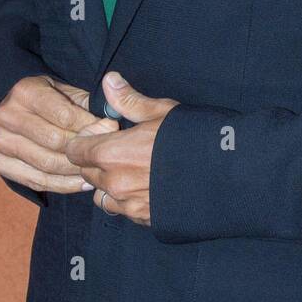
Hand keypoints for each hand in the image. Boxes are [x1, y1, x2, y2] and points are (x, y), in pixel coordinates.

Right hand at [0, 75, 118, 195]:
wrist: (18, 111)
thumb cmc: (51, 101)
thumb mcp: (68, 92)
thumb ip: (89, 105)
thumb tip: (111, 124)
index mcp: (25, 91)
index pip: (64, 115)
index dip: (91, 126)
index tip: (110, 131)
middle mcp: (7, 114)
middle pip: (55, 142)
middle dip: (84, 150)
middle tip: (105, 155)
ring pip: (46, 164)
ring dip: (76, 171)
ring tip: (97, 170)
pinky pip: (36, 181)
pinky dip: (63, 185)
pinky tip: (81, 182)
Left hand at [64, 71, 178, 225]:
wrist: (227, 174)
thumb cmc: (193, 138)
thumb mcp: (161, 111)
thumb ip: (128, 100)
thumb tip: (109, 81)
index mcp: (110, 154)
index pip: (75, 151)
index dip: (85, 140)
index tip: (104, 134)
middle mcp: (114, 183)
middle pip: (87, 173)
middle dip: (97, 161)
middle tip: (121, 150)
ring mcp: (129, 205)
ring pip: (102, 196)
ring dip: (110, 185)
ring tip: (132, 172)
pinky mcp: (145, 220)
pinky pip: (123, 211)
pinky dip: (127, 201)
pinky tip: (147, 188)